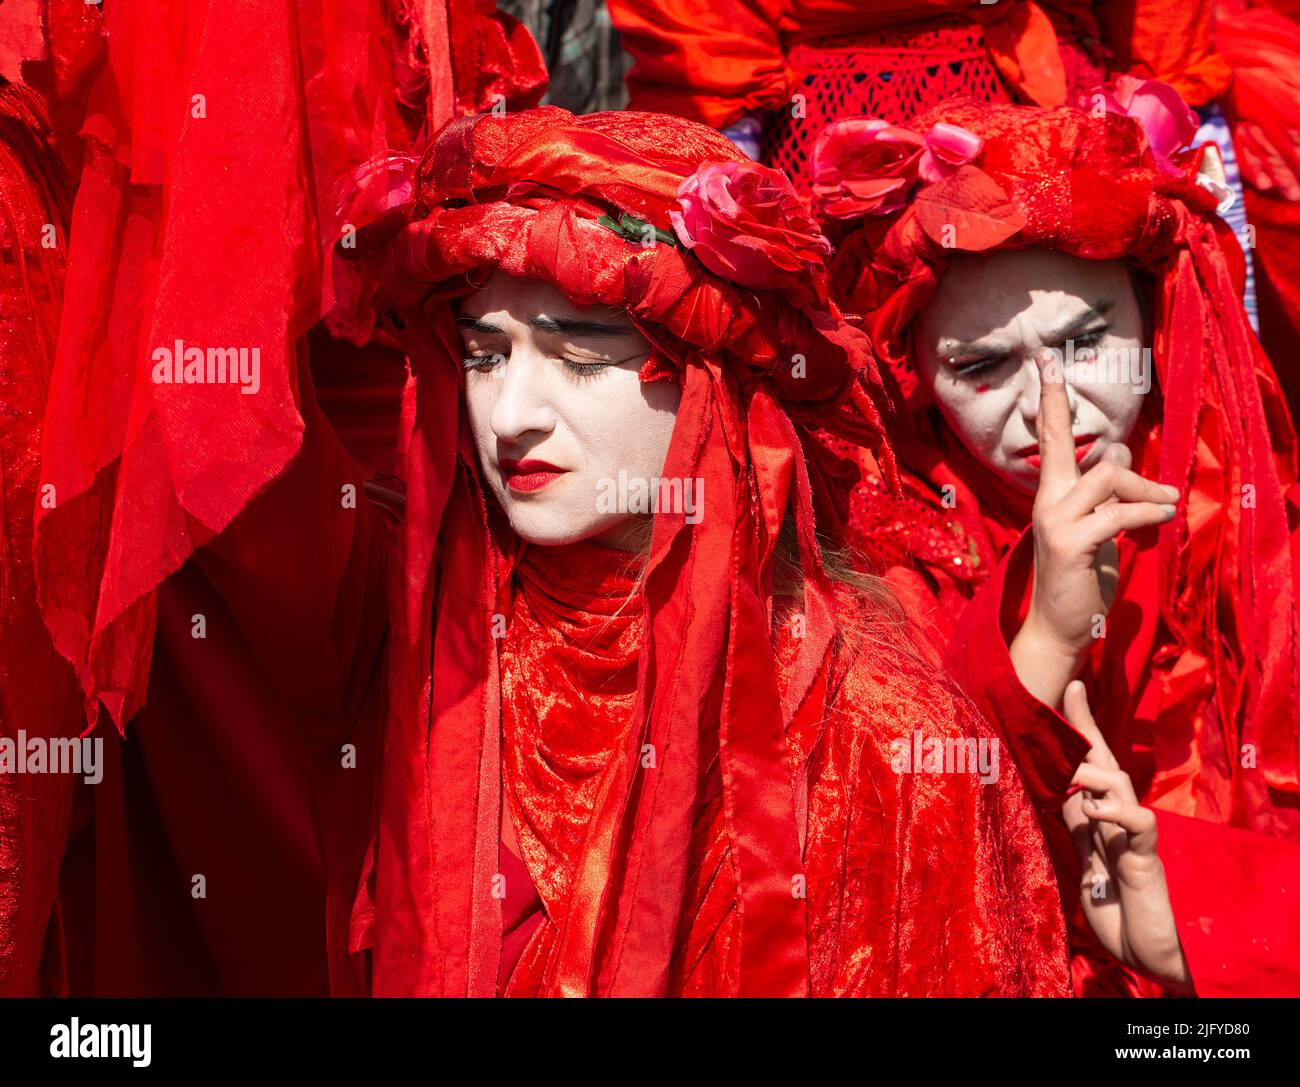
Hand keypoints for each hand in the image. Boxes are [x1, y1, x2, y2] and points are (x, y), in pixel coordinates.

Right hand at [1009, 348, 1177, 706]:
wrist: (1062, 626)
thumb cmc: (1081, 578)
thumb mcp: (1096, 527)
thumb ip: (1103, 490)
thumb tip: (1116, 447)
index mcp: (1052, 495)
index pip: (1050, 439)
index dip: (1051, 400)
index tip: (1044, 359)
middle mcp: (1047, 501)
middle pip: (1072, 446)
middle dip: (1082, 423)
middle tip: (1087, 403)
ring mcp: (1055, 521)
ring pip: (1107, 476)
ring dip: (1146, 488)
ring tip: (1165, 502)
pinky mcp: (1070, 542)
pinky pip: (1118, 513)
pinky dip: (1148, 512)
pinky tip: (1162, 518)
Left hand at [1061, 681, 1191, 990]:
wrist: (1141, 948)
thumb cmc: (1110, 904)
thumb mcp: (1079, 856)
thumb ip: (1069, 822)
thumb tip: (1043, 786)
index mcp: (1095, 815)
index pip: (1087, 763)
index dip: (1079, 726)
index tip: (1070, 686)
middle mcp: (1115, 817)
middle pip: (1104, 760)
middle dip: (1086, 727)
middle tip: (1069, 693)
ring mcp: (1132, 834)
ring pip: (1118, 783)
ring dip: (1090, 773)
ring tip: (1067, 777)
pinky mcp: (1144, 857)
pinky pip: (1138, 823)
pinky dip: (1115, 813)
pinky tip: (1094, 810)